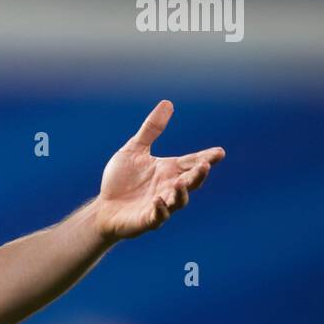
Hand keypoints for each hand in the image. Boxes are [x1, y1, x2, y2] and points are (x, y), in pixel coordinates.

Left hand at [93, 100, 224, 241]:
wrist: (104, 208)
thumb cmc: (121, 180)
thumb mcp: (134, 150)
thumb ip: (151, 130)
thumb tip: (168, 103)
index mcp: (168, 170)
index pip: (192, 163)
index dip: (207, 158)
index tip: (219, 152)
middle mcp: (169, 187)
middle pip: (191, 182)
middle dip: (199, 175)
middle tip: (206, 165)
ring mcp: (160, 205)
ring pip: (178, 201)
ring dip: (181, 193)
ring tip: (180, 183)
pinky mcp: (147, 220)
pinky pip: (158, 217)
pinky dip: (160, 210)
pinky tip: (158, 201)